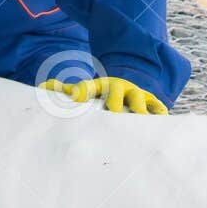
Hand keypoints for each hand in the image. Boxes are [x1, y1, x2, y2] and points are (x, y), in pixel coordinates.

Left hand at [41, 76, 168, 114]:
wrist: (128, 85)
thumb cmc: (101, 95)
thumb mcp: (85, 90)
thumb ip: (65, 90)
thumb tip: (43, 86)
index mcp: (100, 86)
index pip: (90, 86)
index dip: (82, 91)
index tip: (77, 99)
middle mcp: (119, 87)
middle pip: (117, 93)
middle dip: (115, 102)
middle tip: (112, 115)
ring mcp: (136, 93)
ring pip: (139, 99)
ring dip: (140, 109)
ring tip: (140, 120)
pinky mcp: (151, 100)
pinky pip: (157, 106)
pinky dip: (160, 112)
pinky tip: (162, 121)